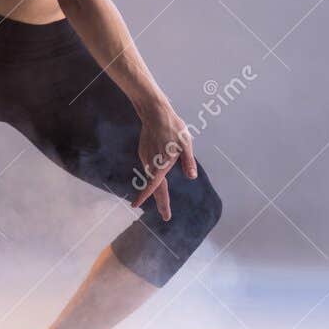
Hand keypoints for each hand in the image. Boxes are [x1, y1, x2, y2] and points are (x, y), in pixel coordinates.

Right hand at [132, 103, 197, 221]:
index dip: (148, 197)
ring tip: (164, 201)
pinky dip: (153, 176)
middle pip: (154, 187)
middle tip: (166, 215)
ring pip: (151, 177)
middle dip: (161, 202)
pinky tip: (159, 175)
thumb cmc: (173, 127)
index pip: (154, 186)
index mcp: (161, 164)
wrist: (155, 112)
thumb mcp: (186, 144)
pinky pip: (149, 167)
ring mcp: (146, 157)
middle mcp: (151, 163)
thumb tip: (192, 176)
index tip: (136, 206)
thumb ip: (188, 161)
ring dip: (157, 190)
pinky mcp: (144, 152)